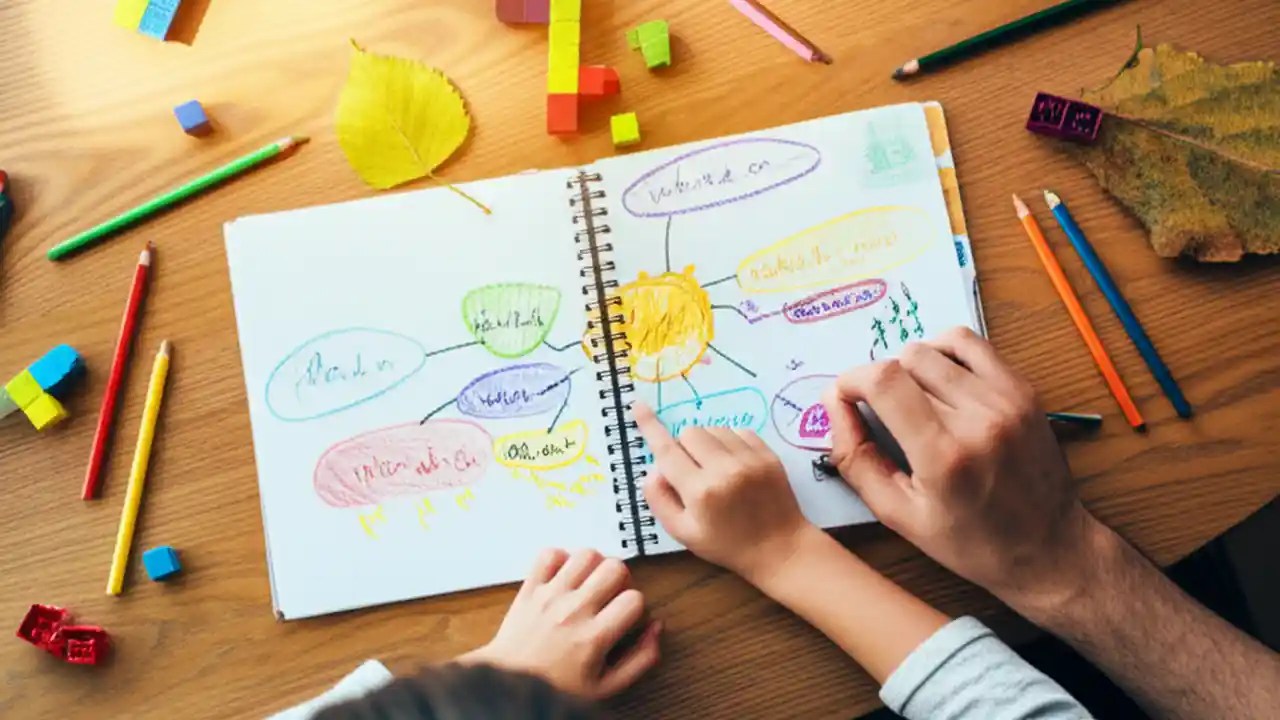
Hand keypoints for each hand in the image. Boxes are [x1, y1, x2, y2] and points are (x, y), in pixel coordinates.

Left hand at [461, 548, 660, 698]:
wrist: (508, 683)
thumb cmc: (556, 687)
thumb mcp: (606, 687)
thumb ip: (640, 659)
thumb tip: (656, 628)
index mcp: (593, 638)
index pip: (634, 599)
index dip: (636, 605)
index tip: (625, 615)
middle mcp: (573, 612)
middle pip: (615, 567)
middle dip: (621, 578)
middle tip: (611, 594)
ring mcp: (550, 596)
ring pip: (586, 554)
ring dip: (594, 565)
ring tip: (589, 582)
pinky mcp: (530, 588)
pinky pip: (549, 554)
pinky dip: (561, 558)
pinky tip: (565, 577)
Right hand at [633, 402, 816, 586]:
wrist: (779, 547)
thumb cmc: (726, 544)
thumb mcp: (683, 533)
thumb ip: (660, 500)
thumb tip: (653, 470)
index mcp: (699, 492)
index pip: (667, 450)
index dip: (650, 426)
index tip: (638, 406)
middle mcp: (724, 470)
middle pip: (689, 432)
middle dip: (683, 447)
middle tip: (692, 471)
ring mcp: (749, 459)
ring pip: (714, 429)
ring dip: (707, 443)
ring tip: (715, 469)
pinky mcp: (768, 454)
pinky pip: (738, 431)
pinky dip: (730, 442)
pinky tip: (734, 464)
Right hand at [822, 327, 1102, 612]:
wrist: (1049, 548)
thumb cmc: (970, 542)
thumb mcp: (898, 515)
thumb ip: (855, 458)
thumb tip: (833, 404)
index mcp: (943, 455)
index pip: (884, 381)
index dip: (851, 380)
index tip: (845, 397)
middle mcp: (978, 418)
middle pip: (905, 359)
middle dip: (880, 378)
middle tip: (882, 410)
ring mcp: (1006, 399)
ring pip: (934, 347)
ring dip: (911, 366)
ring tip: (913, 398)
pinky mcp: (1023, 390)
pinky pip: (971, 343)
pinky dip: (944, 353)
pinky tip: (939, 381)